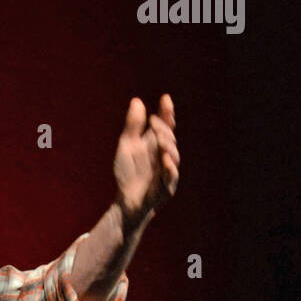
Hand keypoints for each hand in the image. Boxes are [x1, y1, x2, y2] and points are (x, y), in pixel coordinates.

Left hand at [113, 93, 179, 229]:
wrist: (126, 201)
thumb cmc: (128, 173)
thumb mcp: (127, 146)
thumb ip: (133, 125)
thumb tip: (137, 101)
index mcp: (157, 144)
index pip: (166, 125)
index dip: (167, 113)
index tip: (165, 99)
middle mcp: (165, 155)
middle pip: (170, 138)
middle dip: (163, 128)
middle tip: (152, 121)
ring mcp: (168, 171)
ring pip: (174, 155)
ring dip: (167, 145)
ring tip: (159, 139)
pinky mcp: (167, 187)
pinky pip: (171, 176)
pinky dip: (169, 167)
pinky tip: (164, 159)